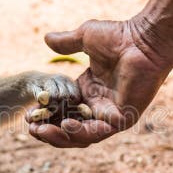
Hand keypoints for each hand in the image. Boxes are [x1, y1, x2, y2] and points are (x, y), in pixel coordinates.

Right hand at [28, 17, 170, 147]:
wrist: (143, 38)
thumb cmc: (119, 35)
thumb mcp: (85, 38)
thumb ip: (66, 43)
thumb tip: (46, 39)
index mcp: (89, 91)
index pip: (63, 112)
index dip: (46, 116)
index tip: (28, 116)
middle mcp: (99, 106)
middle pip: (69, 129)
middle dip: (49, 132)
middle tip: (32, 130)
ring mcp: (111, 115)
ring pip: (82, 136)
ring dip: (61, 136)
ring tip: (42, 131)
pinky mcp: (123, 119)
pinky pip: (98, 133)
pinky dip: (81, 132)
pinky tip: (66, 124)